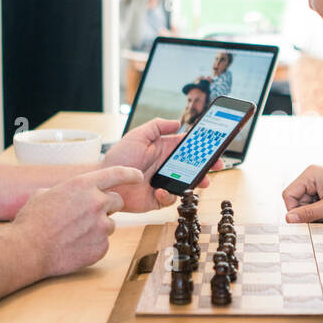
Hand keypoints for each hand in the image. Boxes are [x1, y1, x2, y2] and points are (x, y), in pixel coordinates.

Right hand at [12, 166, 138, 276]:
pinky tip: (74, 246)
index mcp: (83, 185)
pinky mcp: (102, 247)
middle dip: (107, 207)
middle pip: (117, 201)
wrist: (28, 250)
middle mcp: (97, 203)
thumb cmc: (32, 222)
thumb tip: (69, 195)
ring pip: (110, 224)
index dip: (130, 174)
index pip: (117, 174)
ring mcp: (102, 226)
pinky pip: (103, 243)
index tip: (138, 176)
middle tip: (88, 215)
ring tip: (74, 234)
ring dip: (98, 227)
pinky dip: (92, 245)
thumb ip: (66, 191)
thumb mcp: (45, 194)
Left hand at [104, 118, 219, 210]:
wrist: (105, 182)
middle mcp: (168, 167)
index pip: (189, 147)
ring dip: (197, 182)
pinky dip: (167, 195)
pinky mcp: (158, 199)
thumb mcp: (137, 136)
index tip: (215, 145)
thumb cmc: (118, 158)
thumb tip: (177, 123)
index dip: (203, 146)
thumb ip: (157, 126)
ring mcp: (165, 183)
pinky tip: (159, 190)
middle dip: (208, 165)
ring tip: (203, 181)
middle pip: (194, 166)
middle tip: (218, 165)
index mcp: (165, 150)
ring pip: (188, 184)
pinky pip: (170, 199)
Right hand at [282, 165, 322, 222]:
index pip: (289, 195)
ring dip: (319, 215)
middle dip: (310, 214)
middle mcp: (312, 177)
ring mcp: (319, 185)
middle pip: (298, 202)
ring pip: (308, 207)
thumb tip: (288, 219)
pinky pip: (316, 207)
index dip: (294, 210)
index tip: (305, 221)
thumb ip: (308, 214)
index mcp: (311, 174)